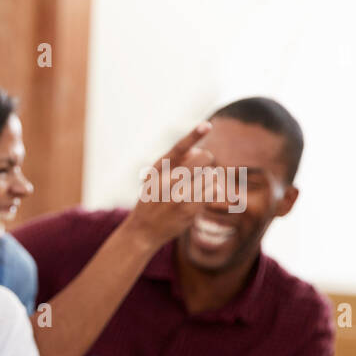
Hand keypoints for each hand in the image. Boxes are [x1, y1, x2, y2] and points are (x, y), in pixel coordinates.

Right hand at [123, 121, 214, 248]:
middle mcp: (167, 182)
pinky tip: (200, 197)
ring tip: (197, 186)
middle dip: (206, 160)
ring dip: (209, 178)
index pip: (178, 149)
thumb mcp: (154, 178)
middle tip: (201, 168)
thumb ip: (174, 162)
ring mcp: (179, 197)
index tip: (207, 125)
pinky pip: (212, 192)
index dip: (193, 135)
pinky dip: (211, 192)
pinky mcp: (190, 210)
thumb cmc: (151, 199)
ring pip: (211, 176)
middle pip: (203, 159)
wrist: (143, 231)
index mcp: (157, 170)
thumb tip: (198, 150)